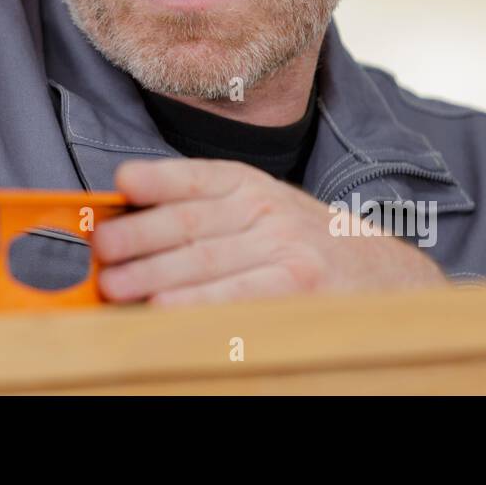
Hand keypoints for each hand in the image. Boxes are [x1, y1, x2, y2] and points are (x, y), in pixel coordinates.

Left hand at [94, 158, 444, 306]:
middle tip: (100, 253)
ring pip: (203, 261)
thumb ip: (206, 213)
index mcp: (248, 184)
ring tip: (113, 287)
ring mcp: (283, 248)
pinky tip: (164, 308)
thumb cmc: (306, 246)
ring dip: (151, 275)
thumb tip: (131, 225)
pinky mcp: (295, 289)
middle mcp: (265, 209)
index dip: (154, 179)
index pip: (193, 176)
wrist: (385, 276)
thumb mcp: (260, 211)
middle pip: (187, 222)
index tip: (120, 184)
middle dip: (136, 237)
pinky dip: (195, 303)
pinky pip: (235, 297)